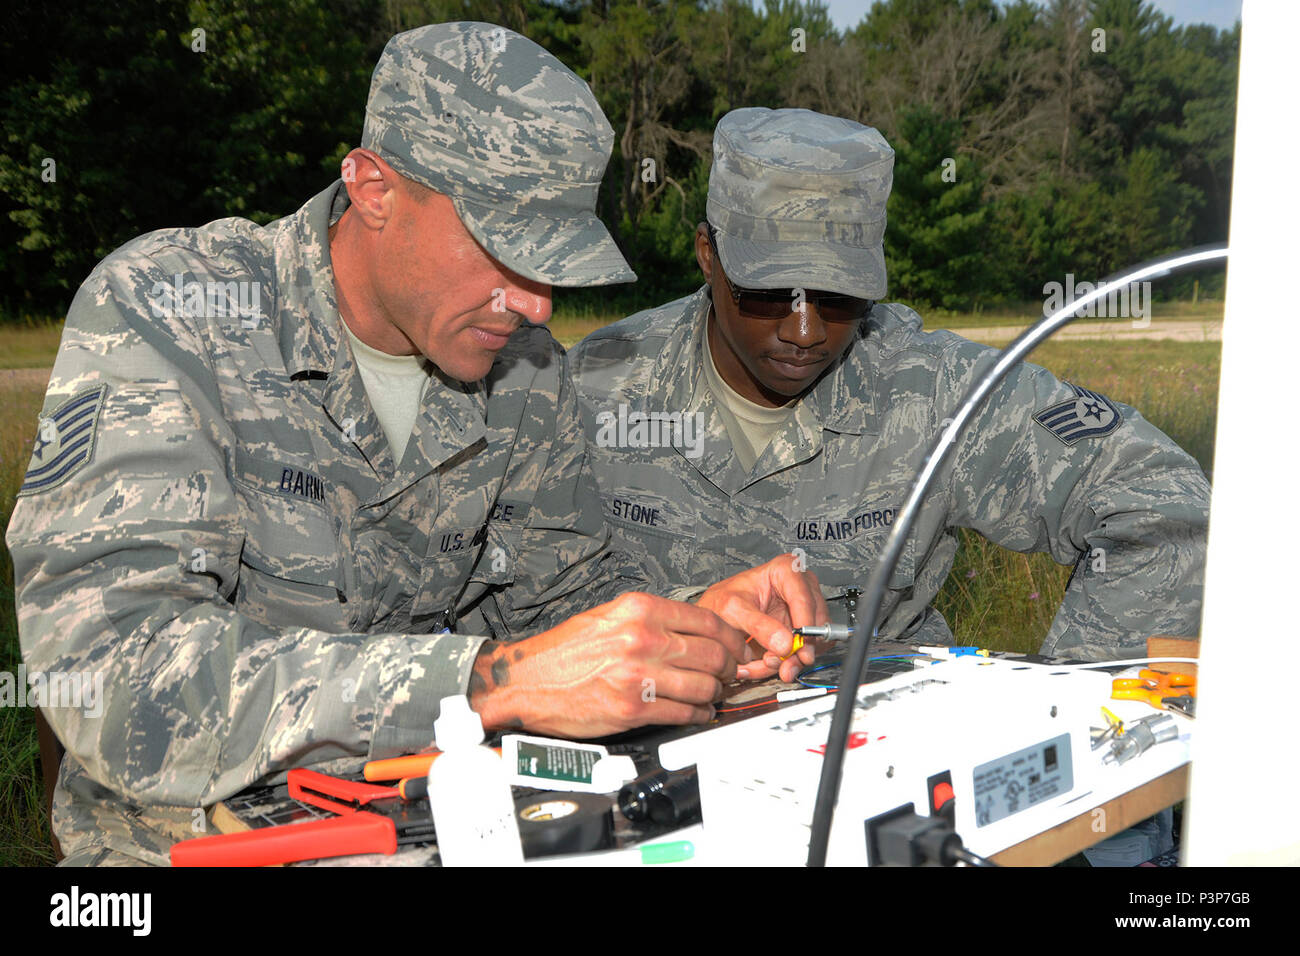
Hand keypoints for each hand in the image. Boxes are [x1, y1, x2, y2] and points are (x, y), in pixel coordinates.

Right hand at [467, 591, 746, 737]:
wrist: (527, 680)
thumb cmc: (566, 651)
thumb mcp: (610, 616)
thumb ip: (653, 619)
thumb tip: (696, 630)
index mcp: (639, 609)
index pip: (708, 619)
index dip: (732, 637)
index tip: (737, 646)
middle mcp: (642, 638)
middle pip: (713, 653)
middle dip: (728, 667)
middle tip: (728, 673)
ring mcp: (639, 675)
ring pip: (703, 685)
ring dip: (715, 693)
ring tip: (712, 694)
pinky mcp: (633, 708)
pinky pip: (683, 712)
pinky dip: (698, 714)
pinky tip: (697, 711)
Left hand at [695, 554, 828, 682]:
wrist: (716, 617)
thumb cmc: (722, 602)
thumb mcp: (733, 610)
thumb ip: (759, 626)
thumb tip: (786, 644)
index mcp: (785, 570)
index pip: (804, 597)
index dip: (804, 623)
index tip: (796, 645)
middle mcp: (800, 589)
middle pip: (815, 622)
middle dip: (799, 648)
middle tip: (784, 665)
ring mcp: (803, 611)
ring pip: (814, 641)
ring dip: (792, 659)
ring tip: (766, 663)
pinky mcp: (802, 631)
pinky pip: (806, 652)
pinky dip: (787, 663)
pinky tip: (767, 662)